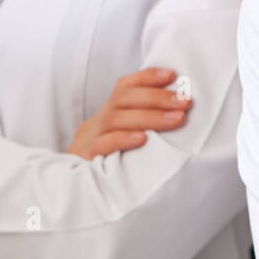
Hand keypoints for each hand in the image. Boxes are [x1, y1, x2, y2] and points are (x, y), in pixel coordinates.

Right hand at [68, 67, 192, 159]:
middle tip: (185, 102)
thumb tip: (180, 109)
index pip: (124, 86)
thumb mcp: (125, 136)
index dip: (147, 77)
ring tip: (176, 119)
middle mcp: (98, 120)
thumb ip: (144, 122)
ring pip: (114, 119)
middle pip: (123, 99)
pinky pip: (101, 145)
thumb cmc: (111, 158)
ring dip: (149, 117)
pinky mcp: (85, 157)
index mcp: (109, 112)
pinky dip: (122, 139)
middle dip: (158, 98)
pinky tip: (143, 139)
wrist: (74, 183)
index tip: (172, 75)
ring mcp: (89, 138)